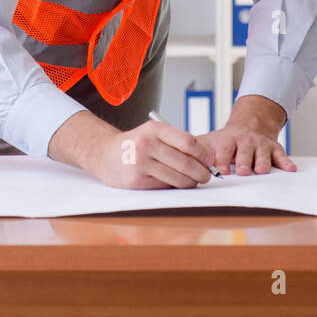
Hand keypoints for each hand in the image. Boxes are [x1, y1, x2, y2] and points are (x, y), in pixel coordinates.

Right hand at [85, 117, 218, 189]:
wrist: (105, 154)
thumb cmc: (136, 144)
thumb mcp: (154, 133)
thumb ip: (177, 141)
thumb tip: (208, 156)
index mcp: (154, 129)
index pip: (188, 142)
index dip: (204, 153)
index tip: (211, 160)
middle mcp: (147, 144)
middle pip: (185, 162)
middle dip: (202, 172)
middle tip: (207, 175)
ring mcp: (140, 163)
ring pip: (178, 178)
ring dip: (192, 182)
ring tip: (195, 181)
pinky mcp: (137, 180)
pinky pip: (165, 186)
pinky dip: (176, 186)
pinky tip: (177, 183)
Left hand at [199, 94, 295, 175]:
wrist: (251, 124)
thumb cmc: (228, 139)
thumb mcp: (211, 140)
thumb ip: (195, 148)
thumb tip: (175, 156)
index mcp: (229, 141)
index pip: (224, 149)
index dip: (222, 158)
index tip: (219, 168)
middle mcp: (246, 142)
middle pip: (245, 152)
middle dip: (243, 162)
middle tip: (241, 171)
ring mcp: (260, 145)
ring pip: (262, 154)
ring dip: (262, 162)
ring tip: (261, 170)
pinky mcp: (274, 149)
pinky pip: (281, 155)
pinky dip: (286, 162)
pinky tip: (289, 169)